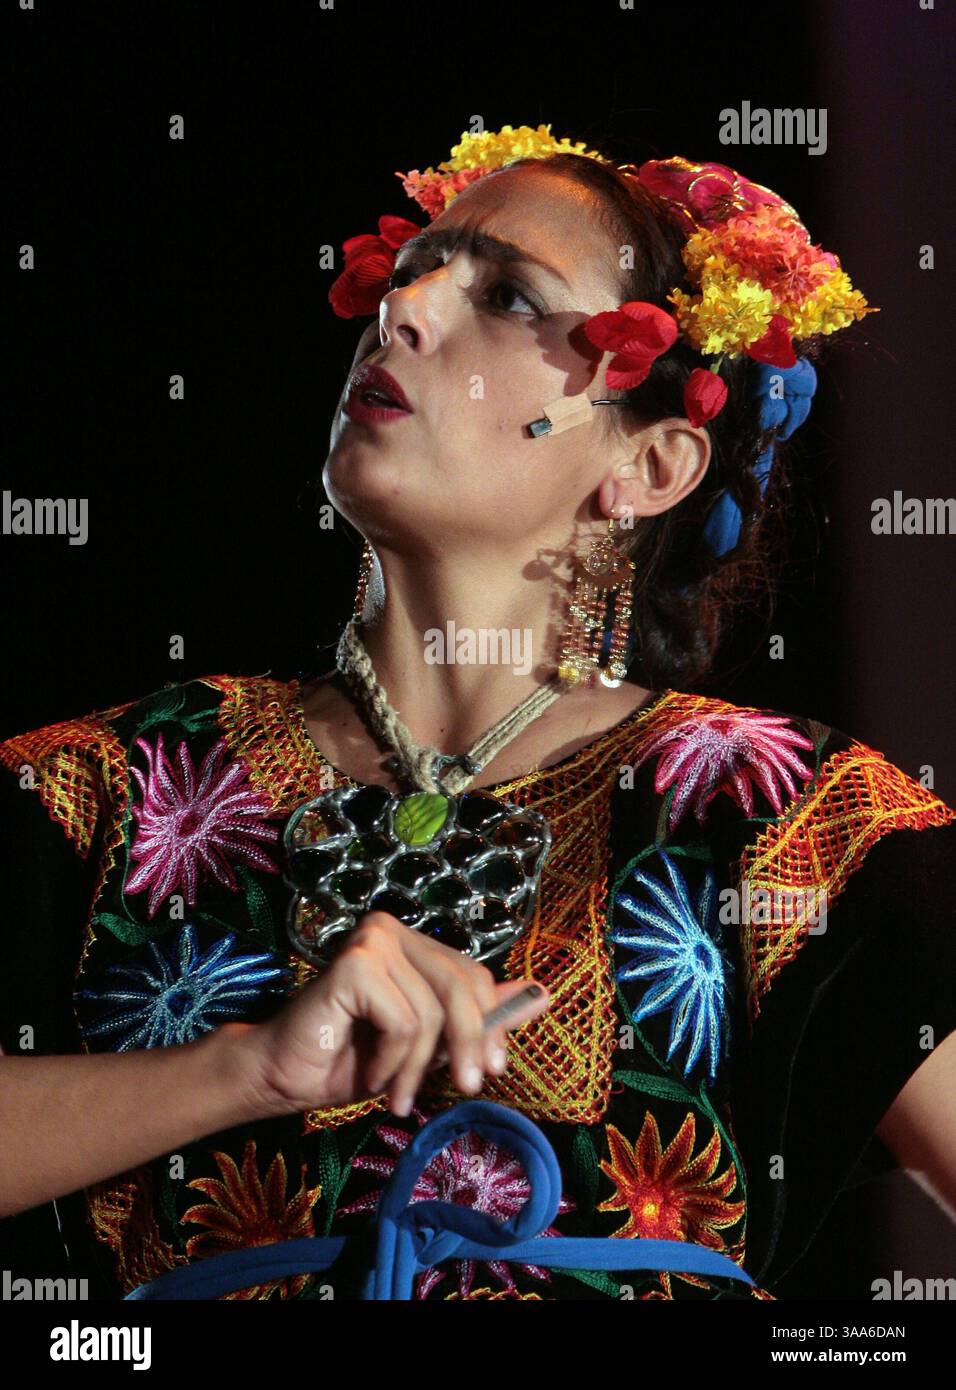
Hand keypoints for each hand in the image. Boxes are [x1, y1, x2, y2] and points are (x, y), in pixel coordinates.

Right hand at [244, 912, 550, 1117]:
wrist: (283, 1076)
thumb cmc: (351, 1059)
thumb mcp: (429, 1044)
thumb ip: (479, 1017)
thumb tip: (543, 993)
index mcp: (411, 942)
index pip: (473, 974)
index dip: (488, 1024)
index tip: (489, 1072)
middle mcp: (391, 929)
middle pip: (461, 986)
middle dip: (468, 1045)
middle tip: (468, 1089)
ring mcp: (372, 939)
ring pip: (433, 1013)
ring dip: (417, 1067)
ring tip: (394, 1093)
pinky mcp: (355, 962)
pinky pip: (405, 1021)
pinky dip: (392, 1060)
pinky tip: (369, 1072)